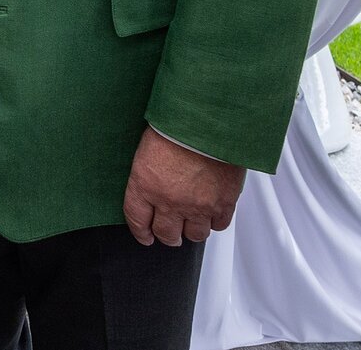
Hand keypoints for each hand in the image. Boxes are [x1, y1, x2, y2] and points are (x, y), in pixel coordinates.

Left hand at [123, 126, 245, 244]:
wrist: (208, 123)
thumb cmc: (176, 126)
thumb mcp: (147, 149)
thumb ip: (148, 174)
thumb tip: (151, 183)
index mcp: (144, 186)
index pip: (137, 219)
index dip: (140, 232)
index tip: (145, 236)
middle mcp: (169, 201)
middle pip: (166, 233)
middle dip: (166, 236)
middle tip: (168, 235)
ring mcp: (197, 206)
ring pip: (194, 235)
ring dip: (191, 232)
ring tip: (191, 225)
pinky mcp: (223, 204)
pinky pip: (218, 225)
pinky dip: (215, 222)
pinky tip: (212, 214)